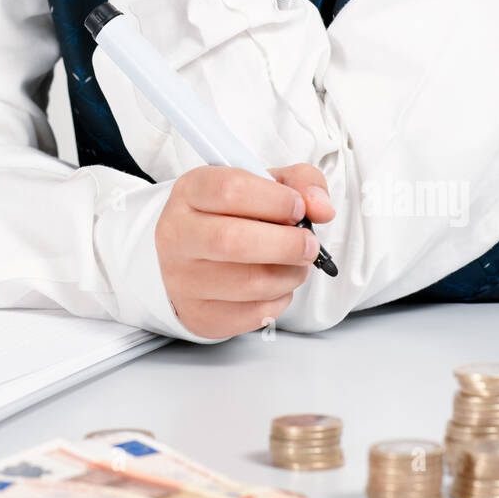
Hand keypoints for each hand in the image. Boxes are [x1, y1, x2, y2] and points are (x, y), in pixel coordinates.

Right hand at [154, 163, 335, 338]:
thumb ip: (299, 183)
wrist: (191, 255)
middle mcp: (177, 234)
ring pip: (250, 283)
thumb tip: (321, 208)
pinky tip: (276, 283)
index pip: (230, 190)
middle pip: (233, 241)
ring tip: (296, 264)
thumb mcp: (262, 183)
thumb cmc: (231, 215)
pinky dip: (280, 298)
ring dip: (290, 274)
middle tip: (310, 245)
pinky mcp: (199, 315)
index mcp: (191, 192)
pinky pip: (254, 313)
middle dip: (287, 244)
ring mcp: (183, 279)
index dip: (275, 199)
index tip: (298, 208)